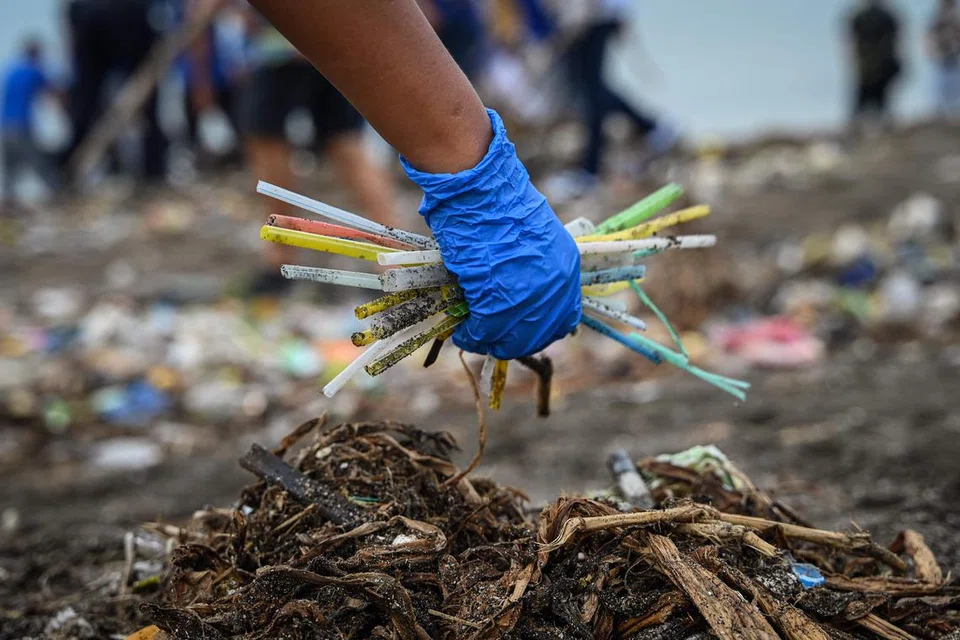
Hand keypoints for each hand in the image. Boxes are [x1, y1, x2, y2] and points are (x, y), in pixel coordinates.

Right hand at [402, 110, 581, 359]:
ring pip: (510, 337)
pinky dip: (471, 335)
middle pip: (536, 335)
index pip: (562, 320)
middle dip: (510, 341)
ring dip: (488, 340)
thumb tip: (515, 297)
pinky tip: (462, 331)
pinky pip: (486, 330)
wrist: (480, 189)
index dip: (537, 331)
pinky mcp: (501, 299)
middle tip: (488, 338)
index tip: (516, 331)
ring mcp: (530, 295)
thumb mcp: (531, 239)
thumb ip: (532, 269)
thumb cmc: (497, 204)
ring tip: (470, 334)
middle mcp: (555, 287)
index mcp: (565, 269)